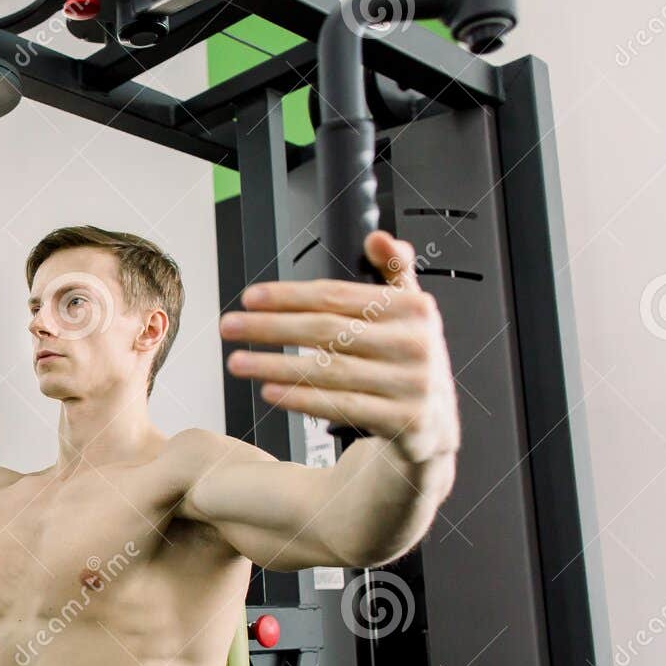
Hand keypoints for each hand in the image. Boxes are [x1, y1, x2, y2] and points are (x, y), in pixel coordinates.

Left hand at [219, 230, 459, 464]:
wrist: (435, 426)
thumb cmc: (408, 363)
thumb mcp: (411, 313)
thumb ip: (395, 272)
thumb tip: (378, 238)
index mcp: (412, 310)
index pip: (337, 297)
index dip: (289, 296)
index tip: (250, 298)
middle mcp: (415, 344)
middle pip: (326, 330)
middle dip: (271, 327)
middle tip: (231, 327)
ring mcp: (411, 384)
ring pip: (328, 370)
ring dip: (274, 365)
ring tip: (237, 361)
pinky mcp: (403, 421)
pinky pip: (341, 406)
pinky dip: (301, 399)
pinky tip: (269, 391)